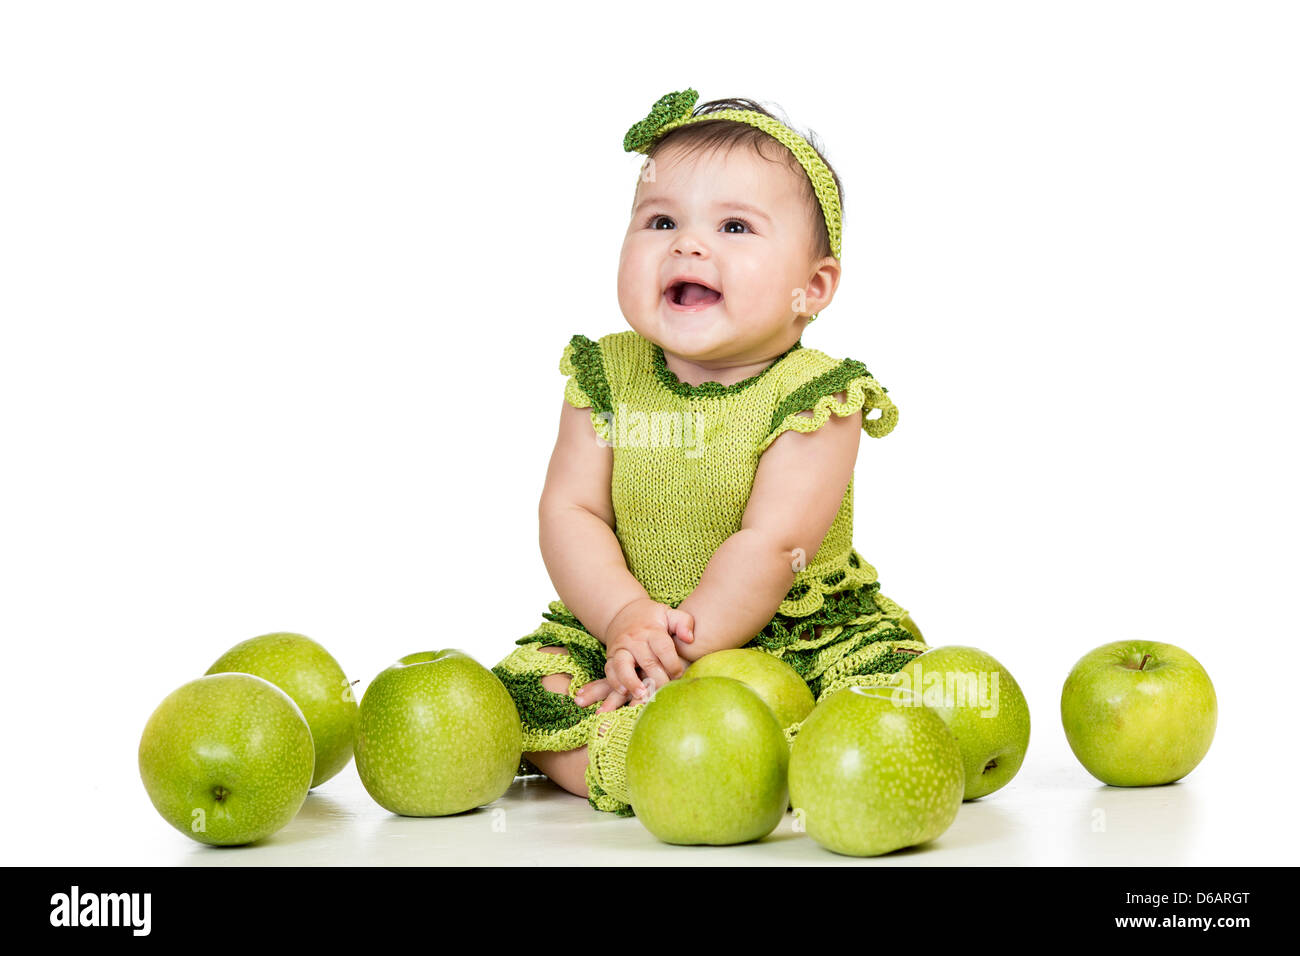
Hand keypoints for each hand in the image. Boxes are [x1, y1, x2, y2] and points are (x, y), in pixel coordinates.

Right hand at [575, 599, 693, 710]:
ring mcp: (620, 649)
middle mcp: (635, 640)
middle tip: (667, 691)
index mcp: (652, 631)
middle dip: (658, 679)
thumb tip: (689, 639)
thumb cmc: (652, 618)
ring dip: (632, 682)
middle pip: (647, 661)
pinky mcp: (610, 657)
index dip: (672, 663)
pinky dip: (615, 682)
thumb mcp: (669, 614)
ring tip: (642, 695)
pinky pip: (610, 671)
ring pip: (623, 666)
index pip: (663, 648)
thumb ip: (683, 623)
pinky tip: (624, 693)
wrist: (623, 614)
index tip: (679, 674)